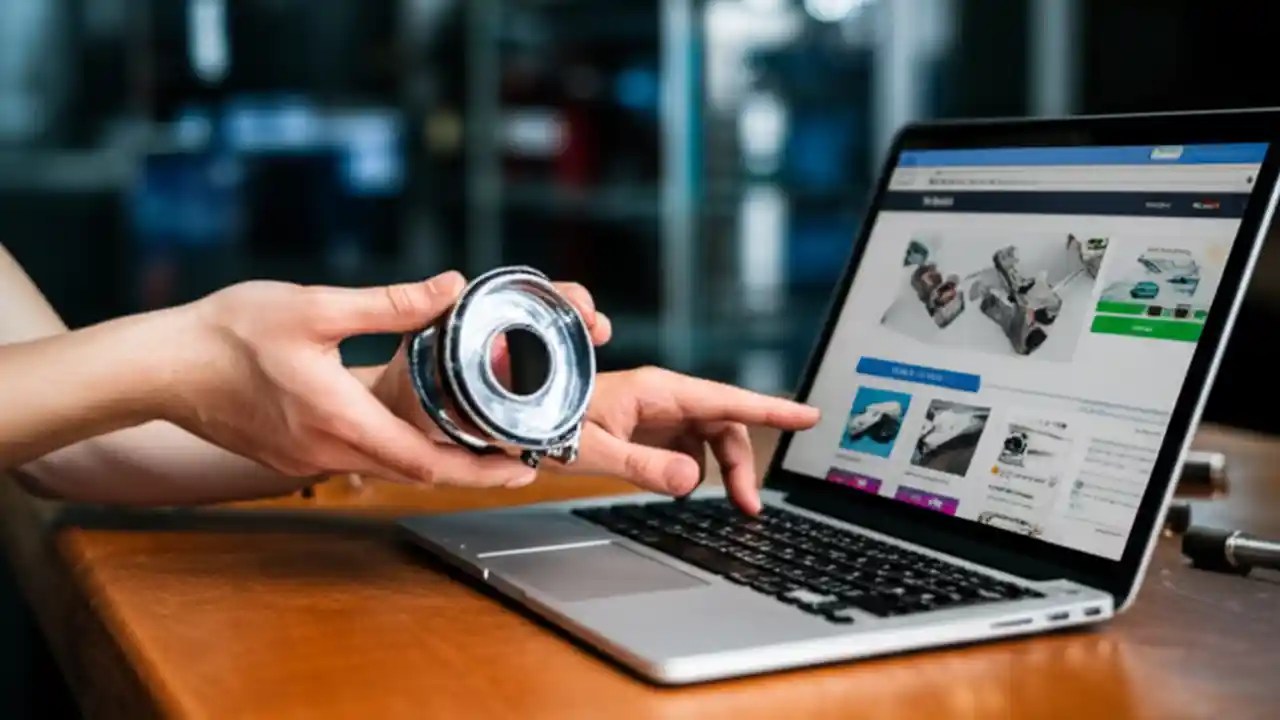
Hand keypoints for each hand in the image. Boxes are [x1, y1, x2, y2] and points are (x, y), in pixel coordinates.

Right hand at [169, 271, 556, 487]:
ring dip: (429, 455)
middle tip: (514, 455)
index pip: (428, 464)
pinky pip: (355, 457)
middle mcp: (328, 452)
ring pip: (385, 466)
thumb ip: (391, 303)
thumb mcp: (316, 306)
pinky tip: (403, 420)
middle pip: (415, 472)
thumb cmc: (228, 333)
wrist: (162, 365)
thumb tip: (450, 288)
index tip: (521, 470)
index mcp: (342, 421)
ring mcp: (307, 460)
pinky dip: (390, 446)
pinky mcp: (292, 454)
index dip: (481, 471)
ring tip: (473, 434)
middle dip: (469, 467)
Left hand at [571, 367, 819, 512]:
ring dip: (724, 469)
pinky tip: (685, 488)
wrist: (522, 418)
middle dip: (743, 464)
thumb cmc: (552, 425)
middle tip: (750, 506)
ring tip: (729, 504)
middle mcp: (664, 396)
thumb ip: (643, 467)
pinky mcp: (650, 426)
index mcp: (657, 391)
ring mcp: (658, 410)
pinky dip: (698, 467)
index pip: (727, 400)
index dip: (770, 409)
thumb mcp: (593, 451)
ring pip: (711, 437)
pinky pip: (690, 444)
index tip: (808, 416)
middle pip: (724, 425)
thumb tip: (692, 481)